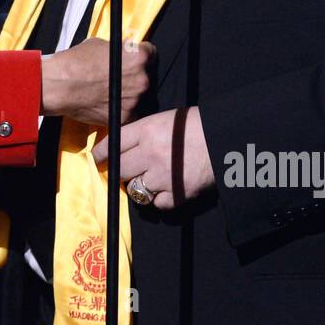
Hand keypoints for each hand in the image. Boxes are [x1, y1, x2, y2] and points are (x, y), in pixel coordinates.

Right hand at [40, 38, 154, 125]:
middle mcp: (142, 79)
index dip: (141, 56)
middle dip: (137, 76)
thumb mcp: (101, 45)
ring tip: (114, 91)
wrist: (59, 85)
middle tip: (121, 77)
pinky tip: (111, 102)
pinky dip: (124, 108)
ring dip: (132, 94)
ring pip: (142, 96)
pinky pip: (132, 112)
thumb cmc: (75, 63)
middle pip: (149, 76)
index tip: (134, 60)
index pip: (152, 54)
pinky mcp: (124, 117)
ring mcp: (134, 100)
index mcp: (139, 57)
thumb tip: (124, 53)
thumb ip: (119, 50)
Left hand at [93, 106, 213, 209]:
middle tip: (128, 169)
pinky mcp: (178, 194)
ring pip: (135, 189)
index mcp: (147, 131)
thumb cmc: (195, 125)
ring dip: (140, 185)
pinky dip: (159, 199)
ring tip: (150, 178)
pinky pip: (157, 203)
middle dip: (121, 170)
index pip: (113, 144)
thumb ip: (141, 133)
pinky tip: (166, 188)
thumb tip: (119, 146)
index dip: (101, 154)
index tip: (97, 159)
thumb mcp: (163, 120)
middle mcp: (151, 154)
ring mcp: (163, 176)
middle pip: (120, 169)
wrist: (226, 139)